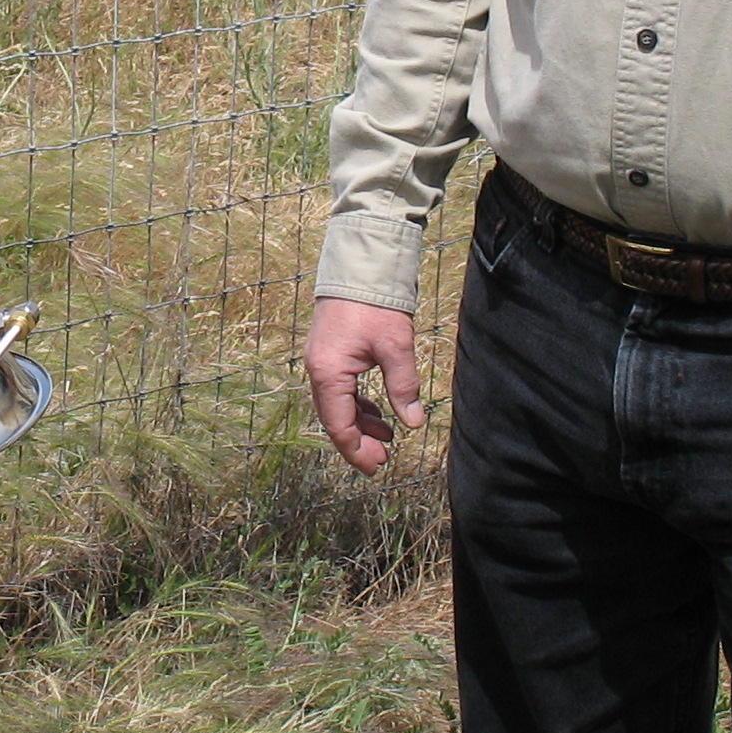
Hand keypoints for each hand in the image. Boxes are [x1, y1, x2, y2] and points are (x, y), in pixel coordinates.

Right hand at [305, 298, 425, 473]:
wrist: (360, 264)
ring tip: (386, 437)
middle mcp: (318, 370)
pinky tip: (378, 412)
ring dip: (360, 423)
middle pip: (335, 418)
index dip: (357, 451)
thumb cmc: (375, 304)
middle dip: (358, 442)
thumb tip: (413, 423)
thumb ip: (403, 387)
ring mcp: (322, 361)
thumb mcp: (396, 347)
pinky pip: (340, 389)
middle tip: (385, 459)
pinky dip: (358, 404)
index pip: (340, 425)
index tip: (377, 468)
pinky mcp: (330, 352)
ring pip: (337, 405)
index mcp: (329, 373)